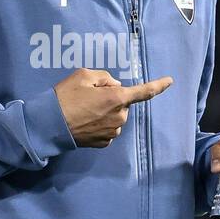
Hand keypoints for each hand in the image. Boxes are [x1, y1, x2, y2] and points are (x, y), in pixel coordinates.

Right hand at [54, 68, 173, 147]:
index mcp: (117, 98)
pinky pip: (108, 129)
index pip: (144, 92)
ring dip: (106, 112)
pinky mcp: (103, 143)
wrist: (49, 125)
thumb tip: (115, 86)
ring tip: (83, 110)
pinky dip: (100, 124)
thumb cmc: (65, 97)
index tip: (170, 81)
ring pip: (116, 117)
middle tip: (89, 97)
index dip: (158, 85)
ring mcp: (112, 132)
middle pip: (123, 103)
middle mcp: (119, 117)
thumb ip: (105, 77)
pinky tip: (85, 122)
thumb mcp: (83, 75)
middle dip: (111, 98)